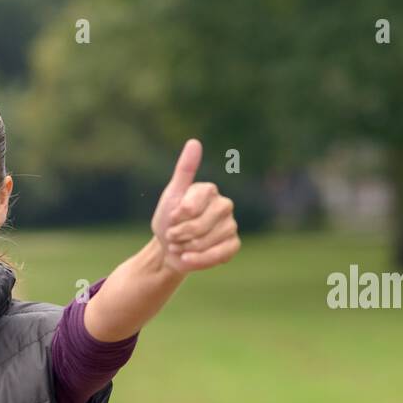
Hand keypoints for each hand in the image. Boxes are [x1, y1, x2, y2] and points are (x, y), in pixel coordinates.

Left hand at [150, 139, 239, 273]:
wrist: (170, 249)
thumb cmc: (169, 220)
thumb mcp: (172, 195)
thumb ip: (184, 170)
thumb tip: (194, 142)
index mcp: (209, 190)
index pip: (191, 206)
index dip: (176, 217)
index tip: (171, 218)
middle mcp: (224, 205)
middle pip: (199, 226)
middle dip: (180, 235)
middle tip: (173, 236)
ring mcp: (231, 225)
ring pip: (207, 242)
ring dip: (186, 248)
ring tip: (181, 245)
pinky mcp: (233, 245)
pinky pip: (219, 254)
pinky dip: (199, 260)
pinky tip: (187, 258)